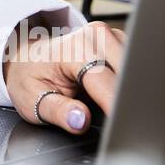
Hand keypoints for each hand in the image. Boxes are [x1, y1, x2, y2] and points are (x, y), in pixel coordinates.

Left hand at [3, 19, 125, 134]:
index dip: (117, 108)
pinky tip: (117, 93)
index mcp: (74, 50)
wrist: (28, 57)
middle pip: (129, 75)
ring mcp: (110, 36)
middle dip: (129, 100)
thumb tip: (81, 121)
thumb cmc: (31, 78)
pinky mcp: (120, 41)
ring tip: (115, 107)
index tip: (125, 129)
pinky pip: (136, 66)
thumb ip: (58, 112)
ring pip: (137, 71)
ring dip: (132, 91)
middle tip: (123, 125)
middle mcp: (95, 36)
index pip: (107, 83)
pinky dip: (131, 83)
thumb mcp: (33, 101)